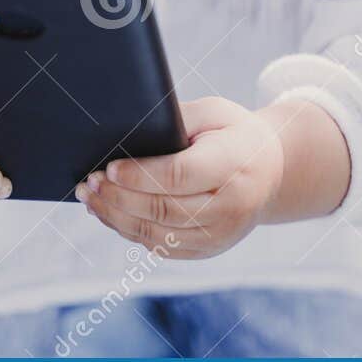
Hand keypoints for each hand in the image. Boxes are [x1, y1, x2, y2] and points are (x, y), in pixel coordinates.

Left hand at [77, 97, 284, 259]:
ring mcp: (222, 234)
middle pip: (164, 209)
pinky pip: (162, 247)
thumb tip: (129, 133)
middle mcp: (232, 206)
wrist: (272, 172)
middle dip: (119, 197)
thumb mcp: (215, 112)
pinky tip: (110, 214)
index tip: (110, 167)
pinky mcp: (209, 249)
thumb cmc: (234, 134)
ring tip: (91, 198)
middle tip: (90, 182)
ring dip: (117, 218)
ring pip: (158, 234)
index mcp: (235, 165)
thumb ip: (177, 119)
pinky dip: (130, 232)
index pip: (180, 176)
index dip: (140, 175)